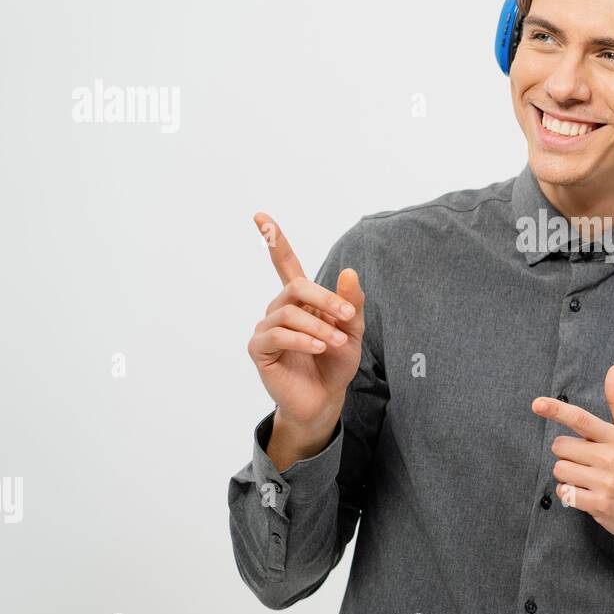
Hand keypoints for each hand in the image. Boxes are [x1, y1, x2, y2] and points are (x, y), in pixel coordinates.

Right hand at [246, 211, 364, 429]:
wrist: (326, 398)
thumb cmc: (337, 362)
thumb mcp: (353, 330)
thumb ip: (352, 303)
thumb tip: (349, 272)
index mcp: (301, 300)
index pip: (285, 264)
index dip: (274, 240)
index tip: (260, 216)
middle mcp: (280, 308)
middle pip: (296, 286)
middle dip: (325, 298)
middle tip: (347, 318)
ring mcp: (267, 327)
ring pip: (289, 312)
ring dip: (318, 326)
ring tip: (336, 342)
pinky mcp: (260, 349)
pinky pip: (278, 334)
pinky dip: (302, 340)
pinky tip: (318, 349)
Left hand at [533, 365, 613, 561]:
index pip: (582, 419)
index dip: (557, 410)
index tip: (537, 403)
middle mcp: (612, 458)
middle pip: (561, 446)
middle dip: (567, 452)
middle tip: (587, 459)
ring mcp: (606, 483)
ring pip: (560, 470)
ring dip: (568, 474)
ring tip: (589, 477)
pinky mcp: (599, 505)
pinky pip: (566, 493)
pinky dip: (570, 493)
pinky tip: (587, 493)